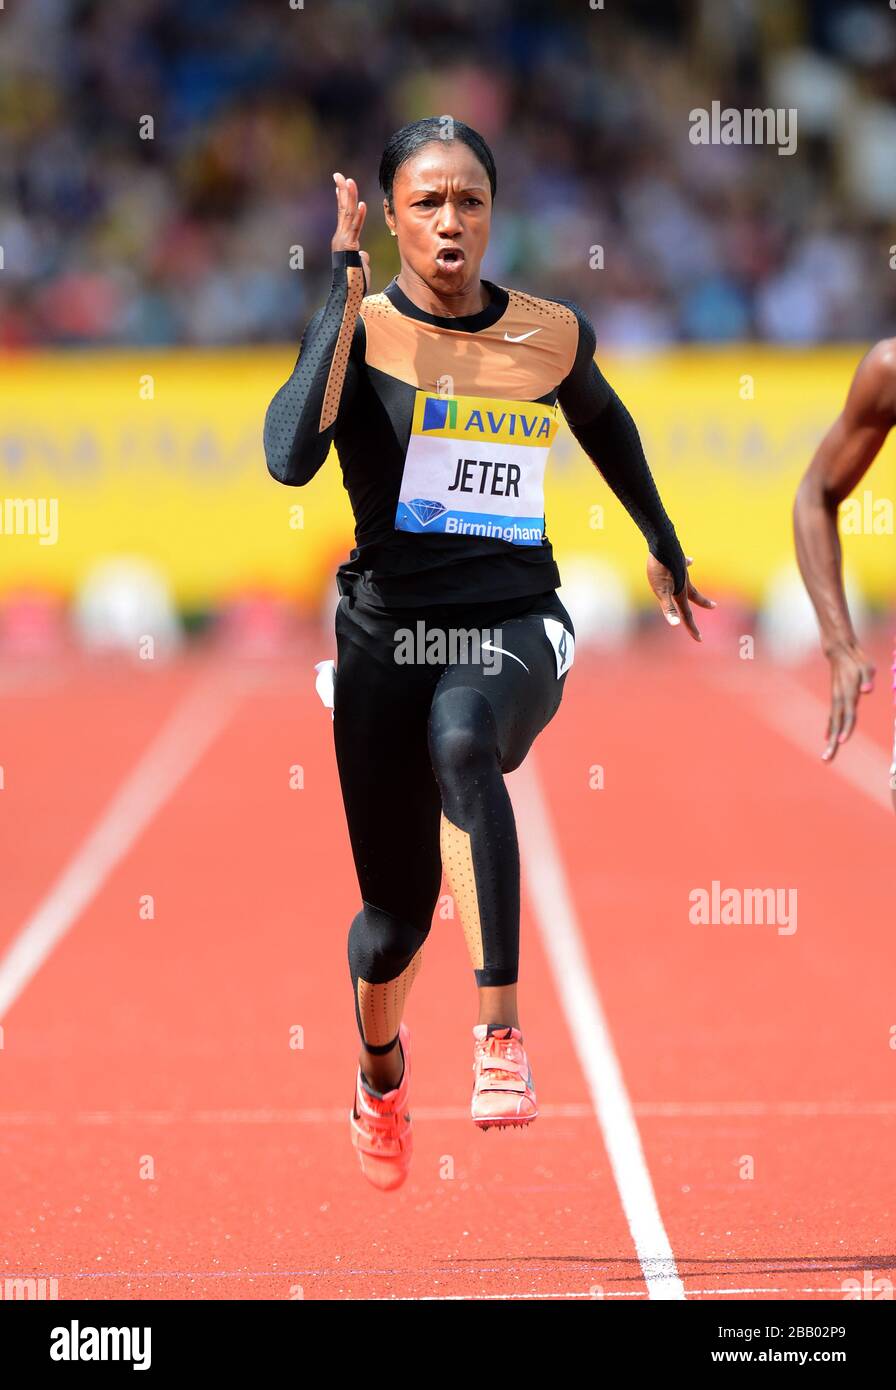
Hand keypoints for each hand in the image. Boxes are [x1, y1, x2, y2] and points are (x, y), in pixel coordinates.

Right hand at [331, 172, 369, 291]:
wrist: (348, 296)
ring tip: (349, 182)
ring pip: (346, 216)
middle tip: (340, 175)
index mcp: (343, 241)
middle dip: (342, 192)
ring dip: (349, 198)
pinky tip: (361, 205)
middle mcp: (340, 239)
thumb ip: (361, 256)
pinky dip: (358, 217)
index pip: (343, 215)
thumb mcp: (360, 266)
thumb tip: (363, 253)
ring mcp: (343, 243)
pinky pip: (354, 230)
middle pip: (342, 210)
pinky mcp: (348, 249)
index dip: (343, 199)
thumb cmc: (355, 285)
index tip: (342, 184)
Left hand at [647, 554, 715, 641]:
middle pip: (694, 596)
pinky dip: (687, 565)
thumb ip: (668, 608)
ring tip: (697, 589)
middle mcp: (684, 582)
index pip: (687, 615)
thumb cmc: (660, 569)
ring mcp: (681, 571)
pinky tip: (689, 561)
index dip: (692, 629)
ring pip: (688, 582)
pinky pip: (684, 565)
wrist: (663, 543)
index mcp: (680, 593)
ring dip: (694, 588)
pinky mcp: (676, 560)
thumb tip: (675, 624)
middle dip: (703, 603)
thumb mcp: (661, 591)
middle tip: (714, 606)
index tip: (699, 640)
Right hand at [822, 640, 874, 760]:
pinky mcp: (836, 699)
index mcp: (849, 694)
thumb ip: (868, 678)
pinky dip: (830, 729)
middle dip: (832, 744)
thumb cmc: (857, 660)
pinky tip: (828, 738)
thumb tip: (867, 690)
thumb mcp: (868, 666)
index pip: (848, 715)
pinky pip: (832, 718)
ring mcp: (836, 700)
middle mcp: (840, 700)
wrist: (839, 652)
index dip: (846, 728)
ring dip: (830, 741)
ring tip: (826, 758)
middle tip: (827, 760)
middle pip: (836, 726)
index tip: (842, 742)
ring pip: (833, 724)